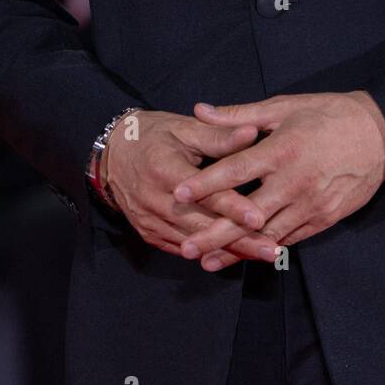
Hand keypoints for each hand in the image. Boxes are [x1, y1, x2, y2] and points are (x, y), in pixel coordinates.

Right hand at [103, 109, 281, 265]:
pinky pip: (181, 247)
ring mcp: (150, 220)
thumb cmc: (154, 135)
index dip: (232, 206)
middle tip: (271, 249)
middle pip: (202, 226)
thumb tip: (252, 132)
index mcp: (165, 170)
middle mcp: (155, 200)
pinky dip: (208, 253)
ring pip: (194, 243)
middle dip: (239, 240)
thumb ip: (219, 135)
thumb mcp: (185, 128)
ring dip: (228, 251)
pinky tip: (234, 256)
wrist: (113, 154)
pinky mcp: (149, 233)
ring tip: (261, 254)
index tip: (258, 217)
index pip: (203, 193)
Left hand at [172, 91, 384, 270]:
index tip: (178, 195)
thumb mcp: (284, 107)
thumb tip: (200, 110)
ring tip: (207, 261)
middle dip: (215, 233)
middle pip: (247, 214)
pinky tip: (246, 257)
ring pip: (267, 234)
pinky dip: (266, 249)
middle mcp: (294, 181)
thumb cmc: (328, 114)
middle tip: (185, 248)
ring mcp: (310, 204)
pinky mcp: (324, 219)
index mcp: (281, 150)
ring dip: (236, 250)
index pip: (236, 170)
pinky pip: (290, 239)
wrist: (381, 135)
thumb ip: (240, 115)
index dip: (206, 184)